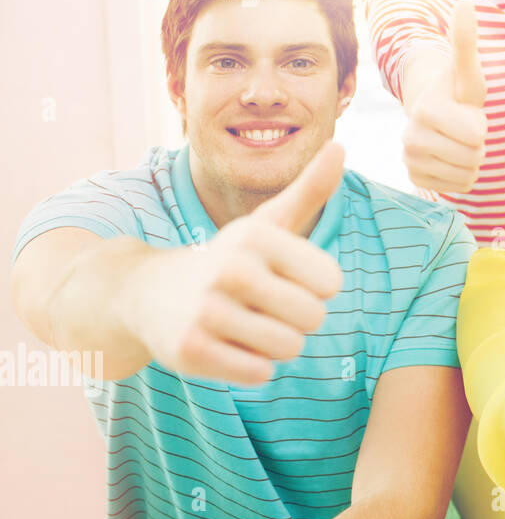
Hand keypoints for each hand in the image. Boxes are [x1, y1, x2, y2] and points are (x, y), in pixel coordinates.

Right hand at [125, 142, 346, 384]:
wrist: (149, 293)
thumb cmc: (229, 258)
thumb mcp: (268, 222)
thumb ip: (310, 188)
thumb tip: (341, 145)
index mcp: (257, 235)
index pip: (331, 283)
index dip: (314, 288)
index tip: (284, 277)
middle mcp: (231, 268)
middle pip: (314, 318)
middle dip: (296, 318)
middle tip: (262, 305)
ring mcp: (207, 310)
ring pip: (289, 348)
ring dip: (276, 343)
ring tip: (245, 323)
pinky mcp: (190, 350)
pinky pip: (260, 373)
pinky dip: (252, 366)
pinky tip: (227, 344)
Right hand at [401, 0, 488, 193]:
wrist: (436, 111)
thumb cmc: (458, 90)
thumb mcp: (468, 69)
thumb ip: (465, 40)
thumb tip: (465, 1)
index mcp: (425, 109)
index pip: (476, 135)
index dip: (481, 124)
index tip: (468, 112)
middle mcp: (411, 136)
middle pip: (473, 156)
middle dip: (478, 143)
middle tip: (465, 127)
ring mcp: (410, 159)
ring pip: (467, 174)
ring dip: (472, 159)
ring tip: (459, 140)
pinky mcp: (414, 177)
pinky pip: (458, 187)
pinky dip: (463, 175)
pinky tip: (452, 156)